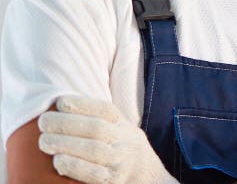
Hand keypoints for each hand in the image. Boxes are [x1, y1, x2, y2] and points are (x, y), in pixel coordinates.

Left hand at [38, 95, 176, 183]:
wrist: (150, 180)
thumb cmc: (126, 153)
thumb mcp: (123, 132)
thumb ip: (103, 122)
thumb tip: (65, 107)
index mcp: (125, 126)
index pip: (106, 110)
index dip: (83, 103)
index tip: (60, 102)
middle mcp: (126, 142)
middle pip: (96, 128)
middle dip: (66, 123)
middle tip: (44, 122)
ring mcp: (121, 162)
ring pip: (94, 149)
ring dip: (65, 143)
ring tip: (44, 141)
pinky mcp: (114, 181)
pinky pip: (93, 173)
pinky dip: (74, 166)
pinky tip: (58, 161)